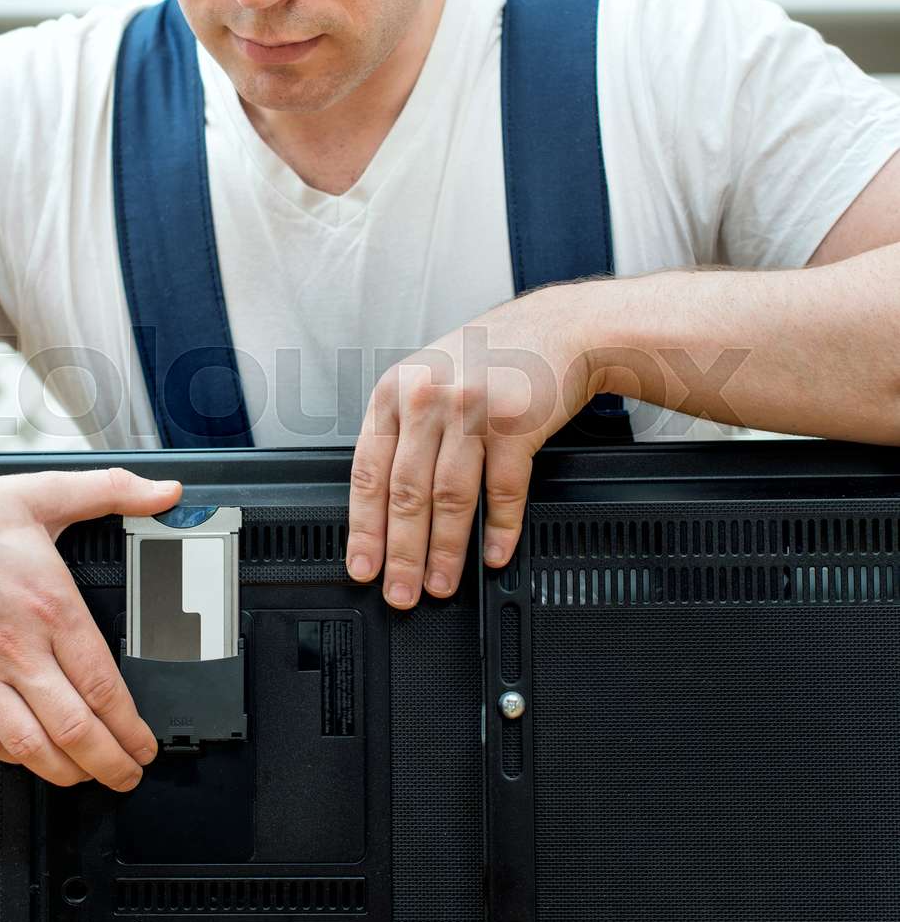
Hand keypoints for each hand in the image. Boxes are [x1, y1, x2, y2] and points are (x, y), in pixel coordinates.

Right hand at [0, 465, 183, 789]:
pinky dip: (15, 757)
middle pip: (75, 728)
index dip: (132, 726)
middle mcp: (17, 648)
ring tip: (91, 777)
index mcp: (50, 607)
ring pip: (31, 745)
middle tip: (130, 773)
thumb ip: (113, 491)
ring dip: (67, 771)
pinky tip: (32, 758)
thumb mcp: (45, 493)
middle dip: (112, 762)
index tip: (145, 741)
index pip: (103, 685)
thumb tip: (164, 493)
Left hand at [345, 287, 597, 606]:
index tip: (363, 566)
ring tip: (440, 584)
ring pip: (449, 497)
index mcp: (396, 393)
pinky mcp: (514, 424)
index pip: (368, 472)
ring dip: (444, 551)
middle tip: (400, 592)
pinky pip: (503, 491)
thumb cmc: (492, 357)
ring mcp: (471, 411)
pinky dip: (499, 529)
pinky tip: (494, 554)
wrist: (558, 329)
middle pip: (405, 492)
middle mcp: (428, 400)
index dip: (364, 527)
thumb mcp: (430, 377)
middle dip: (400, 553)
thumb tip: (385, 505)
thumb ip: (403, 427)